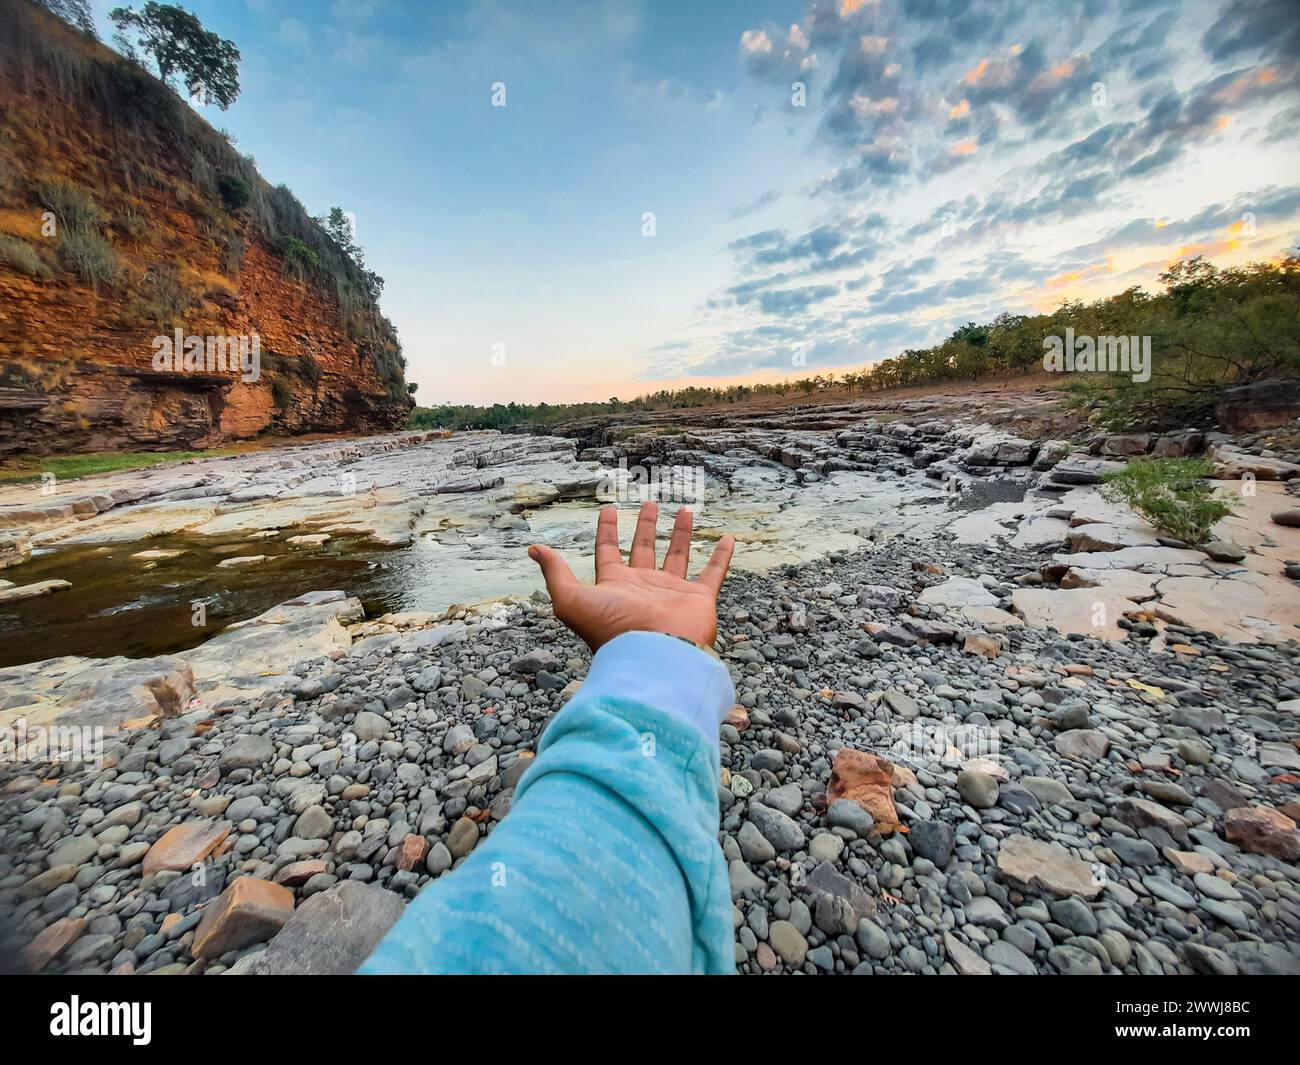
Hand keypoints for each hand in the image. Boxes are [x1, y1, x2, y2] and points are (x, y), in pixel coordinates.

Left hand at [527, 501, 735, 651]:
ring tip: (684, 510)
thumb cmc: (612, 630)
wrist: (654, 657)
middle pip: (643, 549)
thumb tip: (533, 549)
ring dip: (680, 533)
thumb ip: (556, 573)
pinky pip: (713, 573)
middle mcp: (643, 587)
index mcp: (614, 586)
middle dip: (645, 526)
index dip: (606, 530)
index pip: (608, 552)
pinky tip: (726, 539)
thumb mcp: (571, 599)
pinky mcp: (699, 599)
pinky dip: (721, 556)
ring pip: (677, 555)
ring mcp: (672, 592)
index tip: (608, 510)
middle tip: (649, 504)